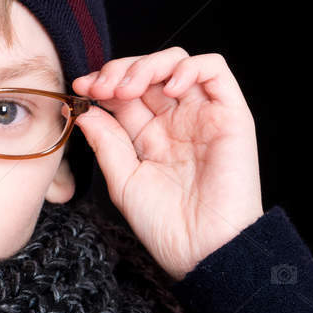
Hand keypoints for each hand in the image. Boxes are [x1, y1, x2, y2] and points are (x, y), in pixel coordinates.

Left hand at [70, 48, 263, 280]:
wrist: (203, 249)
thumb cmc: (166, 226)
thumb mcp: (123, 182)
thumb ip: (106, 143)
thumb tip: (83, 110)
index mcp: (150, 137)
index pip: (125, 93)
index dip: (102, 84)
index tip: (81, 89)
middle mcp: (176, 122)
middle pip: (148, 72)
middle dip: (120, 70)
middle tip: (101, 87)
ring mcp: (203, 115)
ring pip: (178, 62)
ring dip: (148, 65)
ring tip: (128, 88)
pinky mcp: (231, 114)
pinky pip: (215, 70)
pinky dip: (189, 67)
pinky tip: (168, 87)